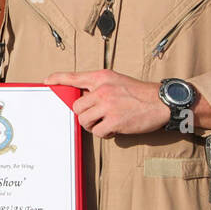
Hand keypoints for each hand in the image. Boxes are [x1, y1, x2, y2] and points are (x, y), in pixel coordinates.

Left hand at [45, 69, 170, 136]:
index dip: (58, 79)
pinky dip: (105, 133)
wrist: (162, 102)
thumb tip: (81, 97)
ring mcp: (108, 105)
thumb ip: (99, 87)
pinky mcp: (115, 120)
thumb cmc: (139, 93)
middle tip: (96, 117)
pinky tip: (115, 128)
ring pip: (84, 120)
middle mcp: (103, 89)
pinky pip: (98, 132)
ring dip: (92, 125)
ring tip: (106, 123)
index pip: (74, 76)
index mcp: (102, 78)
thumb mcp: (117, 81)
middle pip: (77, 106)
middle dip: (84, 114)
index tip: (47, 82)